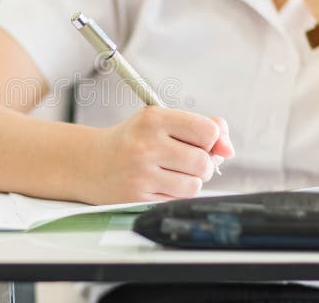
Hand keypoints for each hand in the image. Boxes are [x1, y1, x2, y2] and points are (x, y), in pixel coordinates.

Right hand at [81, 106, 234, 203]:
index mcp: (153, 118)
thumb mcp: (160, 122)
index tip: (200, 142)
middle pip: (203, 161)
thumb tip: (228, 148)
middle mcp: (146, 144)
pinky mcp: (137, 196)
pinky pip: (176, 200)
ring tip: (170, 173)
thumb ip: (200, 127)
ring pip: (193, 185)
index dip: (211, 140)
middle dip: (202, 164)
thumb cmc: (132, 141)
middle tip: (185, 161)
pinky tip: (157, 184)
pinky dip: (174, 194)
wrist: (90, 162)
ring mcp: (140, 172)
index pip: (208, 131)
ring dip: (189, 182)